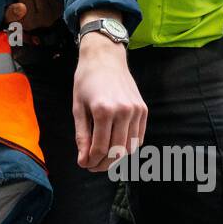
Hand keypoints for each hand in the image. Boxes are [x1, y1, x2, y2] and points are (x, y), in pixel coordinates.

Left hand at [72, 15, 146, 172]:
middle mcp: (124, 111)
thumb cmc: (86, 80)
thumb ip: (82, 136)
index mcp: (104, 110)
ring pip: (129, 147)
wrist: (105, 57)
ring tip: (103, 158)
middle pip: (117, 151)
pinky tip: (116, 147)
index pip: (100, 148)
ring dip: (116, 158)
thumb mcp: (78, 107)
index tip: (84, 164)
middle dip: (103, 164)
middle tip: (92, 166)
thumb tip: (83, 160)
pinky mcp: (143, 110)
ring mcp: (136, 111)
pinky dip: (128, 147)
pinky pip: (139, 137)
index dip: (91, 161)